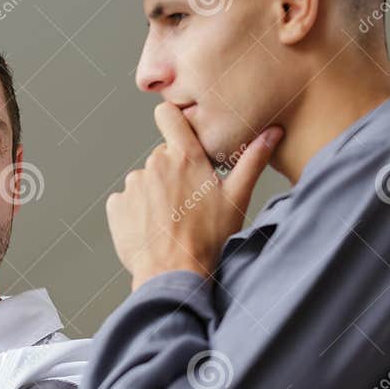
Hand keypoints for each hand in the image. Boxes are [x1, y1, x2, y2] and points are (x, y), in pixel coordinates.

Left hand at [106, 103, 282, 290]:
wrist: (173, 273)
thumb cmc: (208, 238)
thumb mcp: (236, 198)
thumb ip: (252, 161)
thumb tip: (273, 133)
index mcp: (185, 157)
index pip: (167, 115)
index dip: (172, 121)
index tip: (178, 133)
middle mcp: (154, 164)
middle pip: (161, 158)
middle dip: (172, 173)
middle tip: (186, 202)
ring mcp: (133, 185)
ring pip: (144, 181)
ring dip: (154, 194)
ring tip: (169, 220)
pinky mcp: (116, 205)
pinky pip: (126, 201)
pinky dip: (135, 211)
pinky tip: (151, 228)